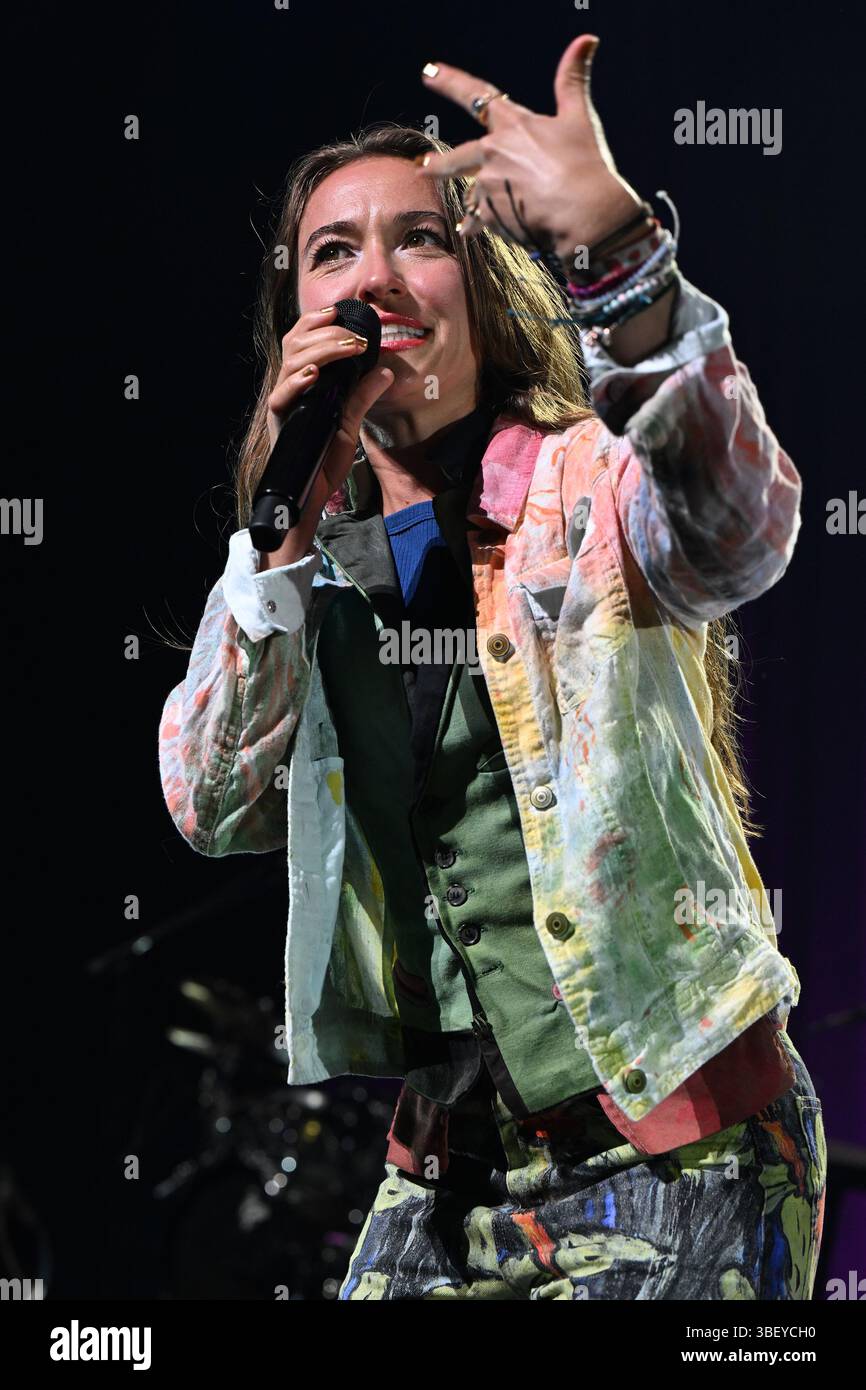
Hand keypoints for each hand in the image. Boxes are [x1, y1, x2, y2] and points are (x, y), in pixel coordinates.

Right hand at [260, 307, 393, 565]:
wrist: (311, 495)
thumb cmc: (324, 459)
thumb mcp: (350, 424)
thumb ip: (363, 397)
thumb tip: (387, 372)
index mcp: (304, 382)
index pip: (303, 340)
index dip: (317, 322)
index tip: (341, 313)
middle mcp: (289, 387)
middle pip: (296, 343)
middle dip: (327, 334)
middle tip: (357, 338)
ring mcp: (282, 403)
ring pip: (291, 362)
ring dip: (321, 351)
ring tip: (347, 348)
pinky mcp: (278, 422)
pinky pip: (281, 396)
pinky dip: (297, 382)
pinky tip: (314, 376)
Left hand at [417, 35, 644, 265]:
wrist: (586, 214)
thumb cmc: (585, 164)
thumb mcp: (579, 117)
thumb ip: (573, 79)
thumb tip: (586, 39)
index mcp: (513, 125)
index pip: (476, 95)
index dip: (450, 81)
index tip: (428, 72)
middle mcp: (494, 153)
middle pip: (457, 158)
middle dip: (438, 165)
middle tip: (423, 168)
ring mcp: (489, 186)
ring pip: (473, 193)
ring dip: (477, 202)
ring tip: (479, 215)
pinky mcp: (490, 217)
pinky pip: (479, 221)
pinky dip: (481, 226)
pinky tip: (483, 231)